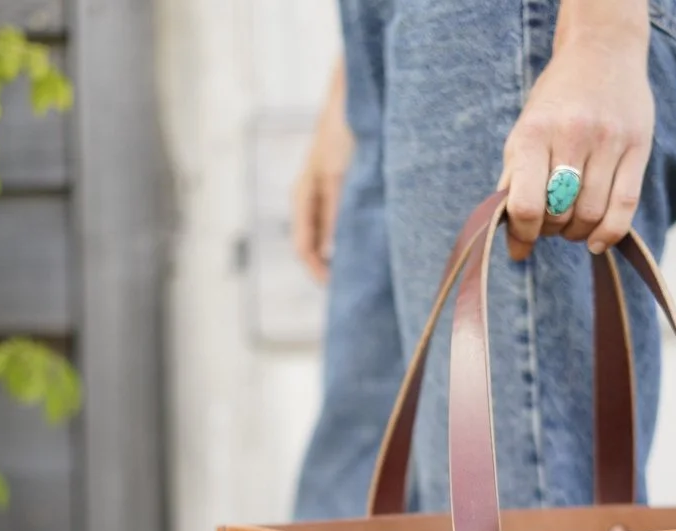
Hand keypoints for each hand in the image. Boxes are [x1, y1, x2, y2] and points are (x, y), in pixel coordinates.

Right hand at [292, 59, 353, 282]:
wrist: (355, 96)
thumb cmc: (342, 131)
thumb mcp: (337, 175)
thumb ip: (333, 212)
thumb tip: (330, 253)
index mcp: (303, 197)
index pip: (304, 249)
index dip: (319, 273)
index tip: (340, 289)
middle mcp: (311, 198)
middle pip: (316, 247)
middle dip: (331, 269)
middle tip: (355, 289)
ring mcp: (327, 193)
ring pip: (331, 236)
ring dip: (344, 254)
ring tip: (365, 272)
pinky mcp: (344, 186)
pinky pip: (344, 222)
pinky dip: (353, 236)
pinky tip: (373, 243)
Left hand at [498, 0, 653, 260]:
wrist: (602, 52)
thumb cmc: (555, 102)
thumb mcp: (524, 133)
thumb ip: (515, 184)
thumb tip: (516, 246)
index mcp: (535, 133)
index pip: (526, 204)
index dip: (522, 234)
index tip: (522, 241)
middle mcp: (572, 135)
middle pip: (560, 213)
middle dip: (551, 231)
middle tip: (550, 224)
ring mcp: (609, 141)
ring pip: (592, 214)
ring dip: (577, 233)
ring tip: (571, 225)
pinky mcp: (639, 147)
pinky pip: (625, 206)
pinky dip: (609, 233)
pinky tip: (596, 240)